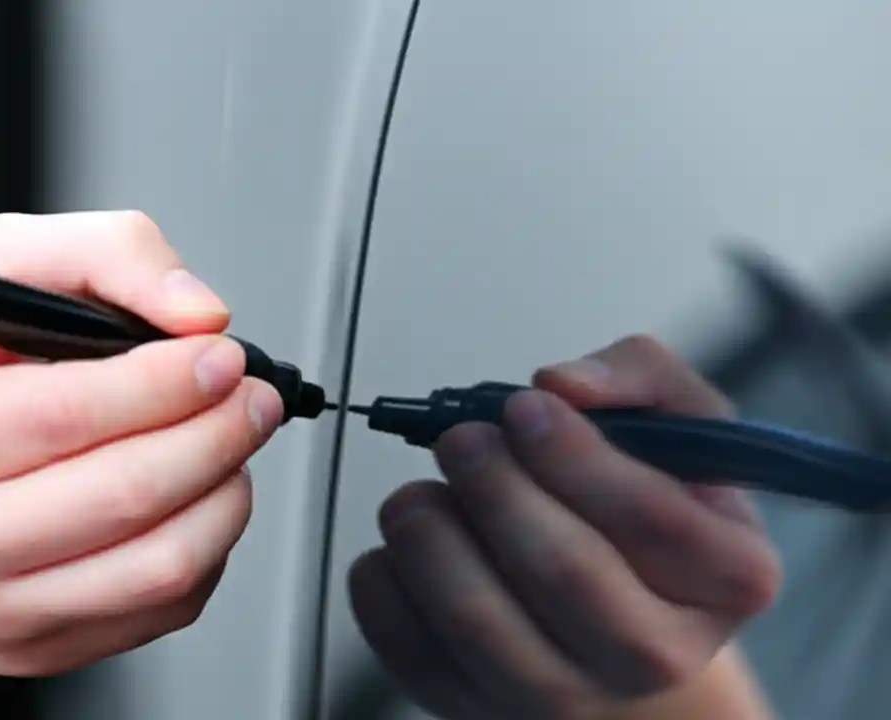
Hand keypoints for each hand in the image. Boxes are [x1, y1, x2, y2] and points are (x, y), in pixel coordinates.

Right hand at [0, 210, 282, 674]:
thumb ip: (97, 254)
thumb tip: (196, 313)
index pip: (69, 414)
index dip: (171, 382)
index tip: (222, 356)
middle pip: (129, 494)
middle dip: (221, 433)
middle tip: (249, 396)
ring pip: (163, 566)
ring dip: (228, 492)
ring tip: (228, 444)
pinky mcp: (34, 649)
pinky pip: (164, 607)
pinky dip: (206, 546)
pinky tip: (189, 501)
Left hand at [349, 335, 781, 718]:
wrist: (607, 611)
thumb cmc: (638, 507)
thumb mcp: (672, 423)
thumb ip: (636, 375)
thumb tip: (562, 385)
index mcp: (729, 575)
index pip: (650, 517)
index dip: (572, 453)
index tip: (523, 405)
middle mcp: (658, 654)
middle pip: (562, 571)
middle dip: (494, 484)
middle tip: (461, 438)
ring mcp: (565, 696)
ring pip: (474, 618)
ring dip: (428, 529)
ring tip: (426, 492)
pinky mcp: (477, 707)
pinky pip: (404, 644)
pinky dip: (383, 576)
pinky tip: (410, 545)